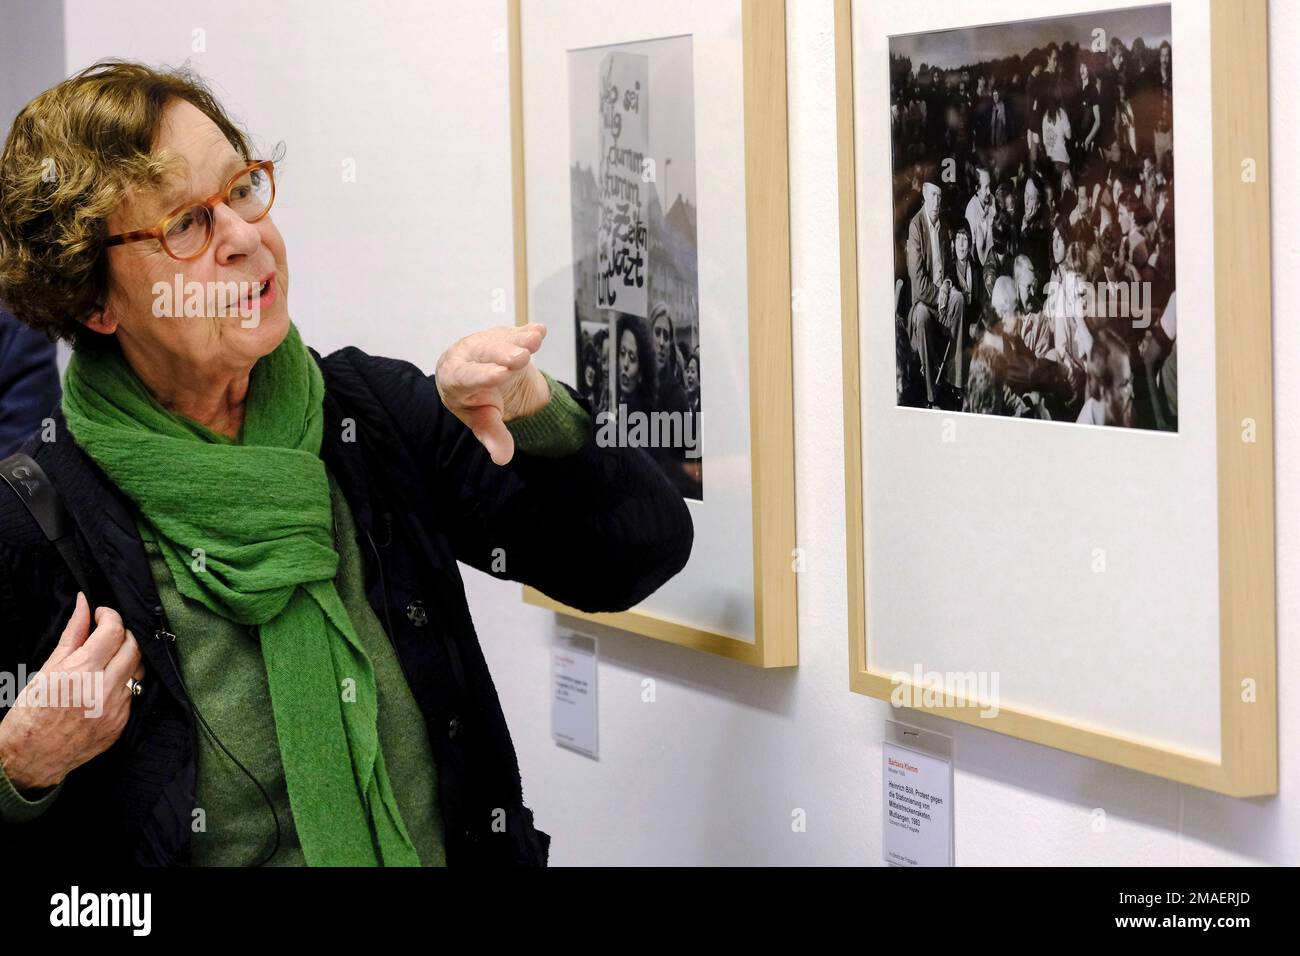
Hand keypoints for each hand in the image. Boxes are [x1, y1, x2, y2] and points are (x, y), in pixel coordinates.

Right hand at [0, 595, 143, 793]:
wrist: (30, 758)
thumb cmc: (30, 712)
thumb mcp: (47, 669)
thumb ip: (72, 634)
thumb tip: (84, 604)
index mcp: (81, 672)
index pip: (115, 631)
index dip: (111, 616)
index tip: (102, 614)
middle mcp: (104, 689)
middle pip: (134, 647)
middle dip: (123, 634)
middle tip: (107, 634)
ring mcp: (116, 708)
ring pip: (138, 669)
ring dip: (127, 658)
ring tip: (108, 659)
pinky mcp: (122, 723)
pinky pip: (133, 693)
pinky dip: (123, 683)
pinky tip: (105, 684)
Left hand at [435, 323, 551, 465]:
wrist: (482, 378)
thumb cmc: (477, 400)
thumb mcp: (484, 420)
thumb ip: (493, 435)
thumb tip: (503, 457)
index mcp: (454, 378)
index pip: (466, 376)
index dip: (483, 375)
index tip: (501, 375)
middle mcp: (466, 355)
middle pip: (483, 353)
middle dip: (501, 355)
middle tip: (520, 358)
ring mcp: (484, 342)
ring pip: (500, 339)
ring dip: (518, 339)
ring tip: (535, 340)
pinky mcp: (502, 335)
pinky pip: (513, 333)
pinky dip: (527, 332)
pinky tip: (539, 331)